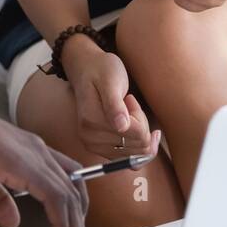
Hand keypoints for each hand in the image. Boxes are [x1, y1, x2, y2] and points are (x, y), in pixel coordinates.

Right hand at [0, 91, 90, 226]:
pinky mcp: (27, 166)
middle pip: (75, 185)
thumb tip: (11, 219)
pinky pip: (56, 198)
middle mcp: (38, 149)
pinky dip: (61, 220)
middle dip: (79, 215)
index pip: (66, 174)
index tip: (72, 220)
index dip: (73, 199)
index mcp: (29, 149)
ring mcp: (35, 156)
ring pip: (69, 194)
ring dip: (73, 222)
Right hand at [63, 39, 161, 159]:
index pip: (135, 133)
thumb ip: (115, 105)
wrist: (86, 69)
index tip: (130, 99)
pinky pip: (128, 157)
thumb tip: (122, 127)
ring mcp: (93, 146)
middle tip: (129, 104)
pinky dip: (136, 141)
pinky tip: (131, 124)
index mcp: (91, 121)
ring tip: (126, 111)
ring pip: (136, 153)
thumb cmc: (101, 70)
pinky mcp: (99, 148)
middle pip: (137, 145)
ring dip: (138, 132)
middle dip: (141, 124)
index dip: (140, 117)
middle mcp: (89, 138)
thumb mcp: (111, 80)